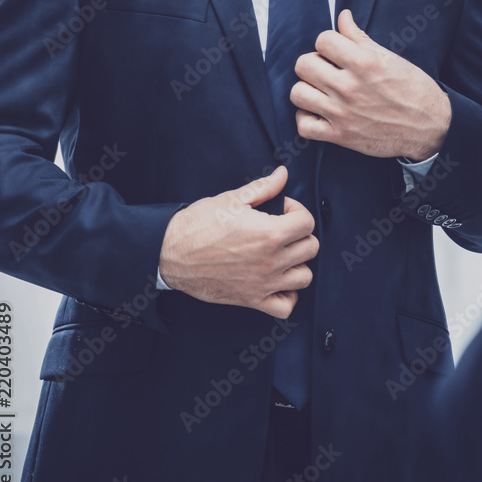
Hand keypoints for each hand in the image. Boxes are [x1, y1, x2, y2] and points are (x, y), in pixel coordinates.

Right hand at [158, 166, 318, 318]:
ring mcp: (263, 283)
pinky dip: (288, 296)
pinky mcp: (252, 300)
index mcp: (269, 233)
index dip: (297, 210)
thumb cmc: (198, 225)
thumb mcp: (232, 199)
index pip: (307, 222)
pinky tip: (278, 281)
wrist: (170, 252)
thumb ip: (264, 187)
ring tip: (282, 253)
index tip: (283, 209)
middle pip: (310, 248)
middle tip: (283, 228)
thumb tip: (283, 175)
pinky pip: (286, 306)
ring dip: (298, 263)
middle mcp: (271, 260)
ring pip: (304, 277)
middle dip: (300, 234)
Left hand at [291, 9, 451, 160]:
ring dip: (307, 89)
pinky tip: (318, 112)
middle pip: (303, 65)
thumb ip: (359, 37)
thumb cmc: (413, 90)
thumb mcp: (389, 57)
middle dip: (313, 63)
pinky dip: (306, 119)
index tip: (335, 51)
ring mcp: (342, 113)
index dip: (328, 43)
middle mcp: (349, 87)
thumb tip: (343, 16)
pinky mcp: (341, 136)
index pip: (322, 40)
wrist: (430, 126)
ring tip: (320, 90)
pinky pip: (304, 127)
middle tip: (326, 69)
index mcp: (363, 63)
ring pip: (298, 94)